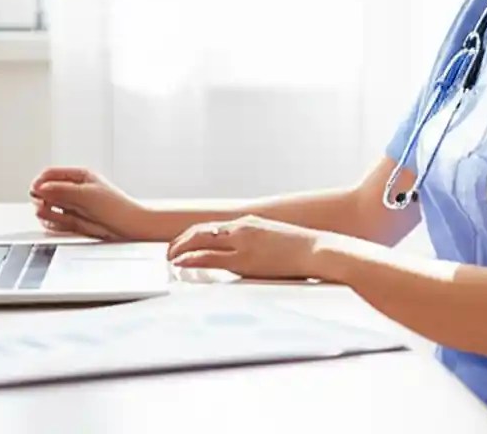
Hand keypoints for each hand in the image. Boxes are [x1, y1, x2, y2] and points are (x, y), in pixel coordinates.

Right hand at [29, 167, 149, 240]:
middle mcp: (74, 189)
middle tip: (45, 205)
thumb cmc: (116, 207)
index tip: (35, 192)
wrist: (128, 227)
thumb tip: (40, 187)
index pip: (50, 174)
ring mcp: (73, 206)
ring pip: (47, 207)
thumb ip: (62, 191)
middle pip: (45, 191)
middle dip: (42, 199)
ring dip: (46, 212)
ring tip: (55, 215)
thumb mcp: (86, 195)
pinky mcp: (73, 221)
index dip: (40, 182)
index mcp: (79, 176)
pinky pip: (54, 221)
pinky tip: (61, 224)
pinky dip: (54, 223)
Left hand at [166, 214, 326, 280]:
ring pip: (200, 241)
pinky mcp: (243, 260)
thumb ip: (257, 244)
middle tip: (170, 251)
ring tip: (170, 258)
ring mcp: (241, 243)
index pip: (212, 227)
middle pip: (201, 231)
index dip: (193, 235)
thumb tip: (247, 255)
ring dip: (180, 249)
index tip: (183, 243)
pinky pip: (208, 258)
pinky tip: (180, 263)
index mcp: (249, 223)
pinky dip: (189, 259)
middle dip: (181, 240)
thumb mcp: (275, 240)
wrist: (317, 251)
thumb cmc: (301, 250)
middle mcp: (241, 228)